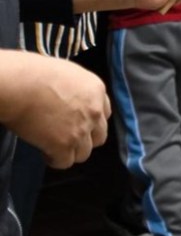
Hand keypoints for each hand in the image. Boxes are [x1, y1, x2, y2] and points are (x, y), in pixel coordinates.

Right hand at [0, 53, 109, 168]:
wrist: (21, 85)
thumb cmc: (34, 73)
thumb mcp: (67, 74)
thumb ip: (76, 90)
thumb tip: (68, 99)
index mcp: (97, 90)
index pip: (104, 114)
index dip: (91, 121)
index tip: (78, 123)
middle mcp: (94, 111)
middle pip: (99, 136)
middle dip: (85, 139)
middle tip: (66, 138)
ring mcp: (81, 130)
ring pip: (84, 153)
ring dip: (70, 152)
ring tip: (53, 147)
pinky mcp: (64, 145)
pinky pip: (65, 162)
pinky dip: (55, 160)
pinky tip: (45, 153)